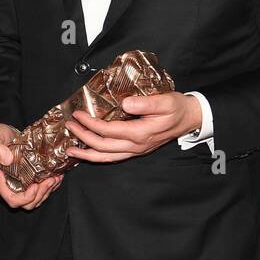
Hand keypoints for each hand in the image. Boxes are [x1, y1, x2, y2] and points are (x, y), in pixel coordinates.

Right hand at [0, 123, 64, 209]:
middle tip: (50, 180)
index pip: (12, 199)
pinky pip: (41, 190)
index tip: (35, 185)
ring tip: (55, 178)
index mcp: (0, 179)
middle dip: (41, 194)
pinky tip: (56, 175)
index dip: (26, 198)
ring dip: (48, 191)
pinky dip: (51, 186)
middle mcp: (10, 184)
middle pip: (27, 203)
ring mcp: (20, 182)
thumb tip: (7, 159)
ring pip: (36, 199)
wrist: (3, 132)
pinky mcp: (29, 178)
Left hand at [65, 92, 202, 162]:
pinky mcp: (136, 150)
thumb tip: (125, 104)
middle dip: (82, 137)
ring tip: (70, 151)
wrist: (189, 119)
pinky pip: (113, 157)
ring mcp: (136, 151)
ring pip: (106, 158)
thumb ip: (145, 103)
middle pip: (102, 146)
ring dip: (86, 155)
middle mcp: (136, 146)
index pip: (107, 131)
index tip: (77, 114)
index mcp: (140, 133)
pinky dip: (98, 156)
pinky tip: (89, 153)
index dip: (89, 123)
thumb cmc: (176, 108)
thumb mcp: (164, 101)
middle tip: (69, 127)